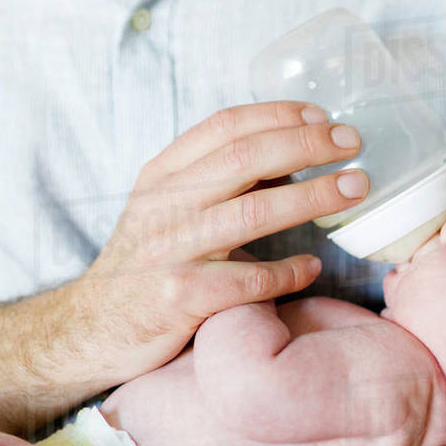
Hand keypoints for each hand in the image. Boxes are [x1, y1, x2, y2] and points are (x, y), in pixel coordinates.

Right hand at [69, 101, 367, 382]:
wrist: (90, 330)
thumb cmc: (145, 265)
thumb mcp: (167, 210)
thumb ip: (216, 183)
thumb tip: (291, 154)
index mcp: (162, 174)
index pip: (225, 126)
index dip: (278, 115)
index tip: (323, 115)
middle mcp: (163, 204)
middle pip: (244, 158)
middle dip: (306, 145)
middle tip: (352, 144)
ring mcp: (170, 250)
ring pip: (253, 212)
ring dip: (313, 197)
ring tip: (355, 189)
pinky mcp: (180, 297)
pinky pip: (249, 279)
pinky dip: (288, 271)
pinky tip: (311, 267)